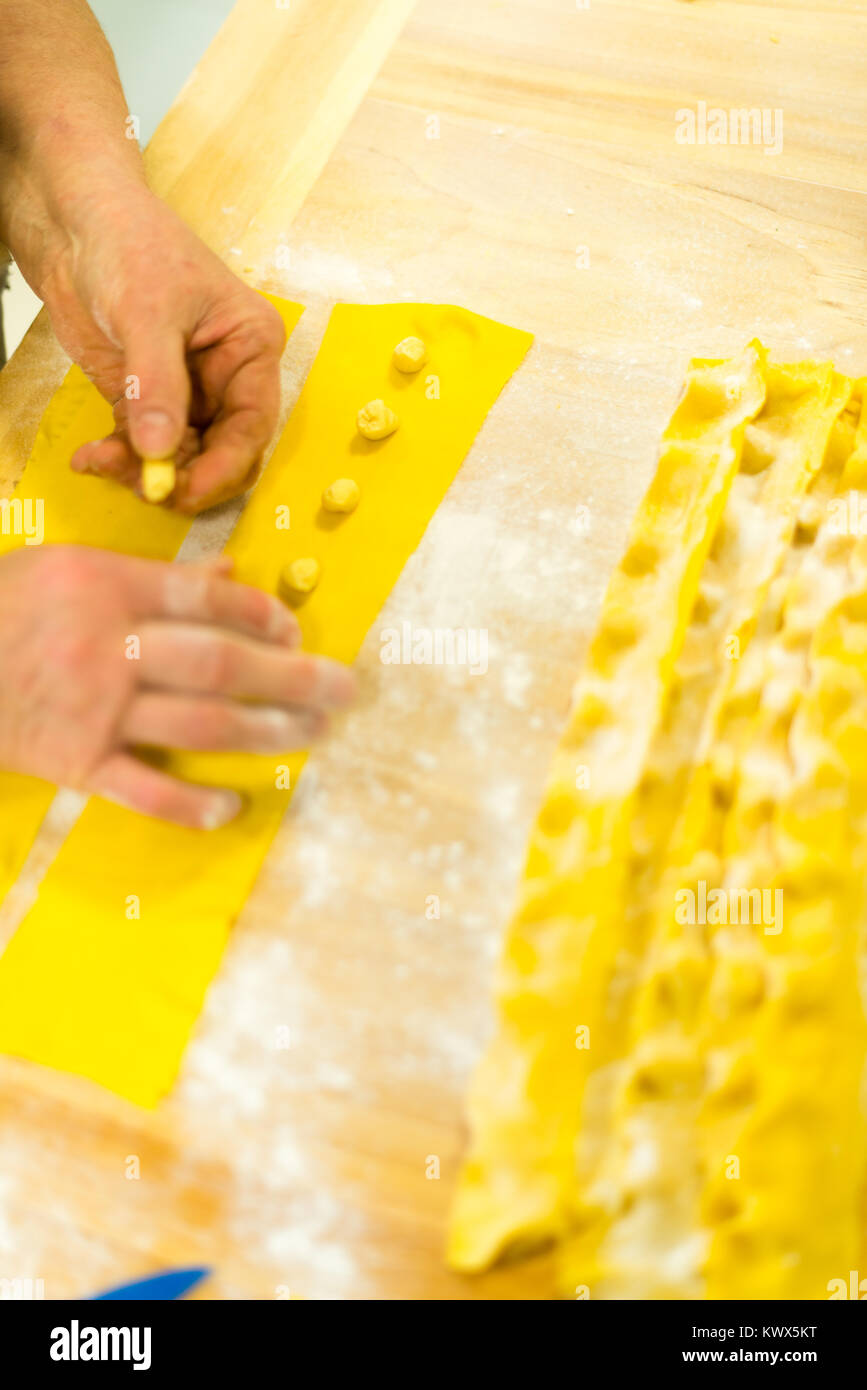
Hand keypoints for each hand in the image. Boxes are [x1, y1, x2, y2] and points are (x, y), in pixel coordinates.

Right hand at [0, 546, 354, 826]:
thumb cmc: (1, 607)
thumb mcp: (67, 568)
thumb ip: (150, 575)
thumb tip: (226, 575)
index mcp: (108, 587)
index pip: (206, 598)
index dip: (261, 614)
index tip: (296, 630)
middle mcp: (109, 647)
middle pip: (219, 663)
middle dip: (291, 677)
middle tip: (344, 688)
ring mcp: (94, 709)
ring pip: (198, 722)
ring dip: (264, 732)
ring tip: (313, 735)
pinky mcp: (75, 761)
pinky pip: (143, 787)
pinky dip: (188, 802)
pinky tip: (230, 809)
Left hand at [33, 182, 286, 513]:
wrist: (73, 221)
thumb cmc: (129, 241)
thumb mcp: (147, 312)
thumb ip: (158, 385)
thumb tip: (161, 451)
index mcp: (251, 347)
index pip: (253, 424)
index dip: (224, 466)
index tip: (186, 491)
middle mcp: (228, 376)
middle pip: (223, 452)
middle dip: (185, 475)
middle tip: (144, 487)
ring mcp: (188, 392)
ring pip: (184, 458)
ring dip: (145, 471)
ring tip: (102, 462)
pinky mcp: (149, 401)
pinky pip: (146, 447)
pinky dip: (122, 460)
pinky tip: (93, 458)